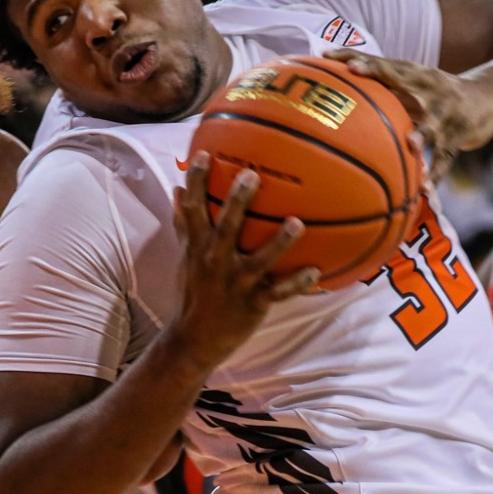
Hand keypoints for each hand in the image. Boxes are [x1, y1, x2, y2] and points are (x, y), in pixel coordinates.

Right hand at [163, 155, 319, 372]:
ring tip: (297, 223)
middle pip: (227, 226)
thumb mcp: (184, 257)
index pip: (194, 209)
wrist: (193, 339)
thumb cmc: (193, 292)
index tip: (206, 154)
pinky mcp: (254, 302)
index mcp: (199, 247)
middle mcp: (216, 261)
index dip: (199, 182)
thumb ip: (184, 224)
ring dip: (279, 242)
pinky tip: (316, 271)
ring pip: (260, 259)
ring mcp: (236, 282)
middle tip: (252, 175)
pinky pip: (279, 291)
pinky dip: (298, 282)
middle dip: (238, 201)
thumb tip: (176, 190)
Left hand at [322, 49, 492, 180]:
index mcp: (415, 74)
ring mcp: (446, 113)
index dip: (356, 57)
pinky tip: (424, 190)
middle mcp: (430, 88)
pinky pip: (446, 158)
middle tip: (355, 71)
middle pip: (402, 78)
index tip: (328, 55)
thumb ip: (385, 87)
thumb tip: (339, 91)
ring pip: (432, 124)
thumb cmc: (438, 95)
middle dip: (378, 73)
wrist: (489, 97)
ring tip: (411, 143)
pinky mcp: (459, 136)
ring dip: (422, 133)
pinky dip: (436, 174)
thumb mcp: (416, 85)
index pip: (382, 62)